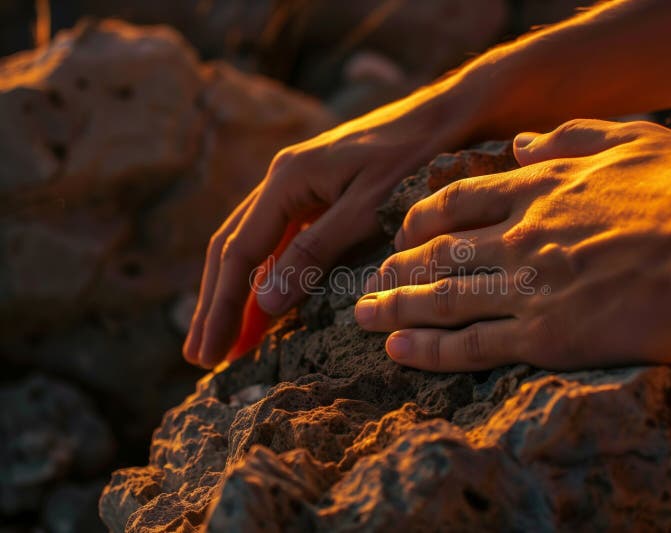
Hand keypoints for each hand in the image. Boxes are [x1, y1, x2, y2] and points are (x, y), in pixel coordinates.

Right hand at [184, 88, 471, 367]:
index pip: (240, 252)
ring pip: (253, 244)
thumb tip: (264, 303)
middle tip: (202, 356)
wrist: (448, 116)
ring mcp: (298, 185)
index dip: (223, 307)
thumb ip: (314, 253)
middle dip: (217, 304)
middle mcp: (282, 180)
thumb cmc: (413, 158)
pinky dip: (268, 275)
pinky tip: (266, 305)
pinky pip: (280, 240)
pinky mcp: (318, 193)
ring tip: (224, 341)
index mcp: (286, 179)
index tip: (210, 352)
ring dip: (236, 293)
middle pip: (233, 248)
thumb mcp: (367, 209)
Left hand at [355, 119, 670, 370]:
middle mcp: (520, 236)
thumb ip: (569, 138)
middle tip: (369, 281)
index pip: (459, 200)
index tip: (403, 230)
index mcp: (540, 189)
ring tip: (363, 316)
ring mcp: (528, 287)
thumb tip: (518, 142)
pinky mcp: (546, 337)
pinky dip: (430, 348)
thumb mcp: (631, 139)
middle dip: (398, 267)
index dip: (423, 217)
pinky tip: (398, 350)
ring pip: (443, 298)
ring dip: (397, 306)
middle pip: (439, 253)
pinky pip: (473, 344)